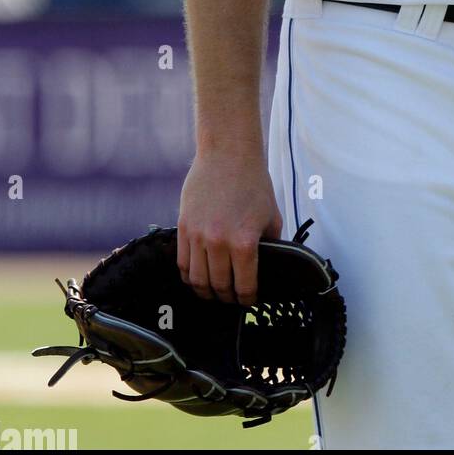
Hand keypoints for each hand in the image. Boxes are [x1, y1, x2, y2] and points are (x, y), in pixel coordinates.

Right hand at [177, 148, 282, 305]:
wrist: (228, 154)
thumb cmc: (254, 183)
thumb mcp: (271, 216)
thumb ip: (270, 245)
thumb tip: (269, 267)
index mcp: (244, 242)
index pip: (244, 286)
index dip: (248, 299)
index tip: (249, 301)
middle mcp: (219, 242)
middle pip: (219, 287)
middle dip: (227, 297)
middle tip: (232, 298)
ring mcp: (197, 235)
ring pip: (197, 280)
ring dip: (206, 291)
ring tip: (213, 292)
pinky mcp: (183, 227)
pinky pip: (182, 263)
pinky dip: (189, 276)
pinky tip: (197, 277)